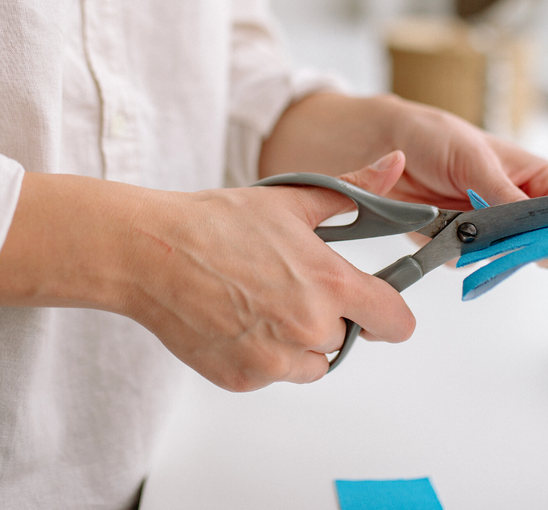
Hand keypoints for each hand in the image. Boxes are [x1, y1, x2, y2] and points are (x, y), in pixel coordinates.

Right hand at [0, 154, 415, 390]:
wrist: (151, 253)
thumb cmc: (216, 223)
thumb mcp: (293, 199)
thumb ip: (354, 188)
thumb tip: (394, 167)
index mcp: (329, 284)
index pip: (396, 322)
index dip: (389, 311)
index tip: (375, 302)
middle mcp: (308, 329)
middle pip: (349, 338)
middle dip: (331, 316)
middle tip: (291, 284)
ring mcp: (275, 361)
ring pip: (314, 362)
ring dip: (300, 340)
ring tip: (263, 300)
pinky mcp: (244, 380)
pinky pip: (274, 373)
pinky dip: (264, 354)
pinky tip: (238, 317)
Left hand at [259, 92, 547, 265]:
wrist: (358, 144)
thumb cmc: (418, 132)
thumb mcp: (466, 154)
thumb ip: (502, 190)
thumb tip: (542, 225)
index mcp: (517, 167)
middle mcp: (500, 198)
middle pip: (536, 232)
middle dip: (528, 241)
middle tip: (515, 245)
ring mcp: (474, 222)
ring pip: (501, 251)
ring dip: (489, 250)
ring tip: (465, 229)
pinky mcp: (444, 241)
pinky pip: (463, 259)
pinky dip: (455, 255)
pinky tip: (441, 237)